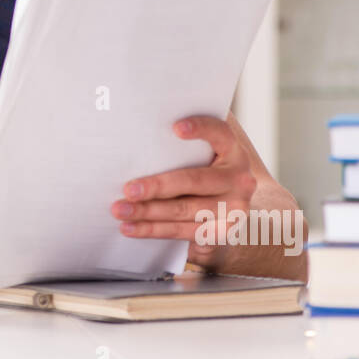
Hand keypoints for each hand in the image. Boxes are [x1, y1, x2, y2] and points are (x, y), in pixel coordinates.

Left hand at [109, 114, 257, 270]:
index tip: (176, 128)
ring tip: (120, 210)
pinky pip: (182, 232)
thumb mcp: (203, 150)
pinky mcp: (222, 232)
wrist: (232, 203)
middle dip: (158, 186)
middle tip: (128, 189)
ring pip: (185, 211)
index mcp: (233, 150)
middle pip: (194, 181)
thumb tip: (140, 126)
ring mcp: (234, 208)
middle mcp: (239, 179)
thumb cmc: (206, 167)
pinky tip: (130, 227)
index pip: (219, 133)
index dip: (200, 129)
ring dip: (148, 212)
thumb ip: (182, 141)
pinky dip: (153, 230)